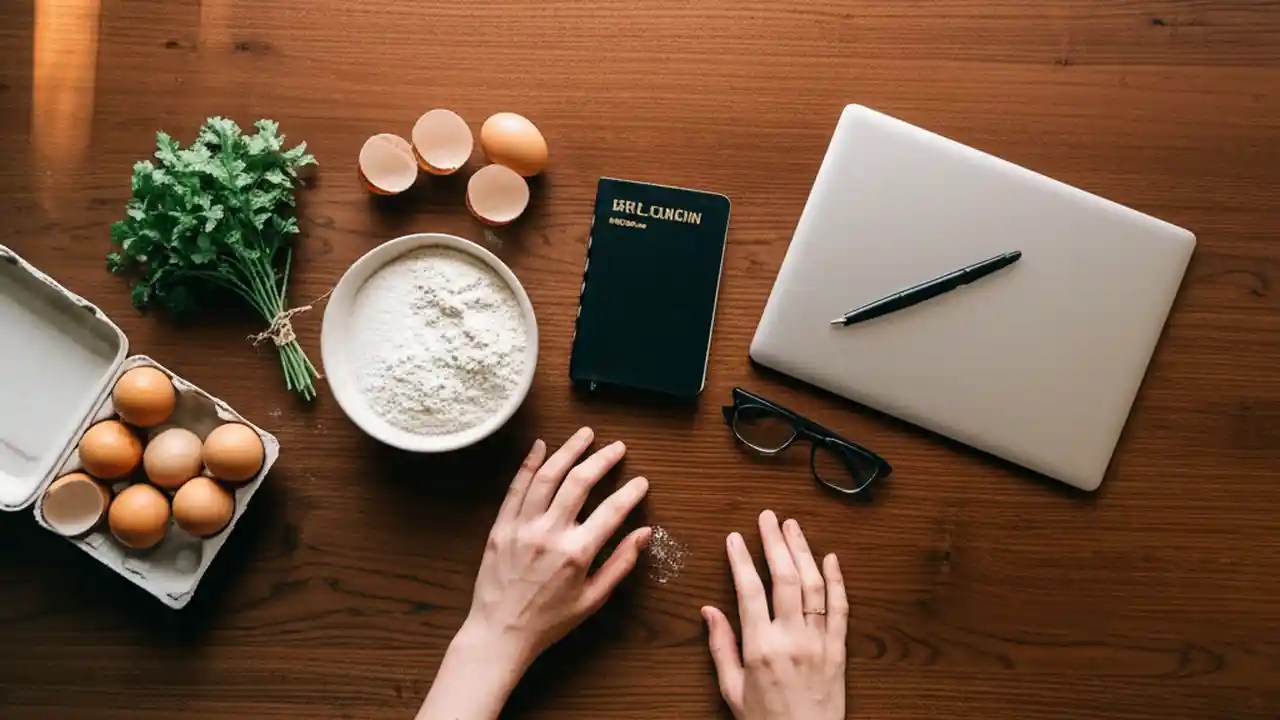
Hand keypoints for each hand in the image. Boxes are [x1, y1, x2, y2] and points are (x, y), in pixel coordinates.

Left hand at [418, 428, 650, 719]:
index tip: (641, 481)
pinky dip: (528, 464)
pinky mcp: (501, 526)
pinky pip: (516, 488)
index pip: (612, 510)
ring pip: (547, 476)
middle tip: (617, 447)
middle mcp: (550, 534)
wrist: (500, 633)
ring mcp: (522, 527)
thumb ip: (621, 563)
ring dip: (568, 451)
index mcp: (577, 553)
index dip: (630, 492)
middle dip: (602, 459)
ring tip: (585, 435)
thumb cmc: (550, 621)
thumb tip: (644, 533)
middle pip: (579, 482)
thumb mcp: (593, 599)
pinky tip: (541, 447)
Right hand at [702, 511, 847, 719]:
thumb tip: (709, 611)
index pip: (749, 591)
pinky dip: (838, 581)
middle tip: (768, 517)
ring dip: (804, 551)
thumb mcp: (732, 690)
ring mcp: (819, 643)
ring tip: (793, 527)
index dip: (741, 559)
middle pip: (784, 578)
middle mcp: (792, 639)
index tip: (735, 537)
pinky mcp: (839, 650)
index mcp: (760, 648)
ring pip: (814, 586)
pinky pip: (842, 609)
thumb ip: (721, 647)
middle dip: (775, 542)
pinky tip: (831, 558)